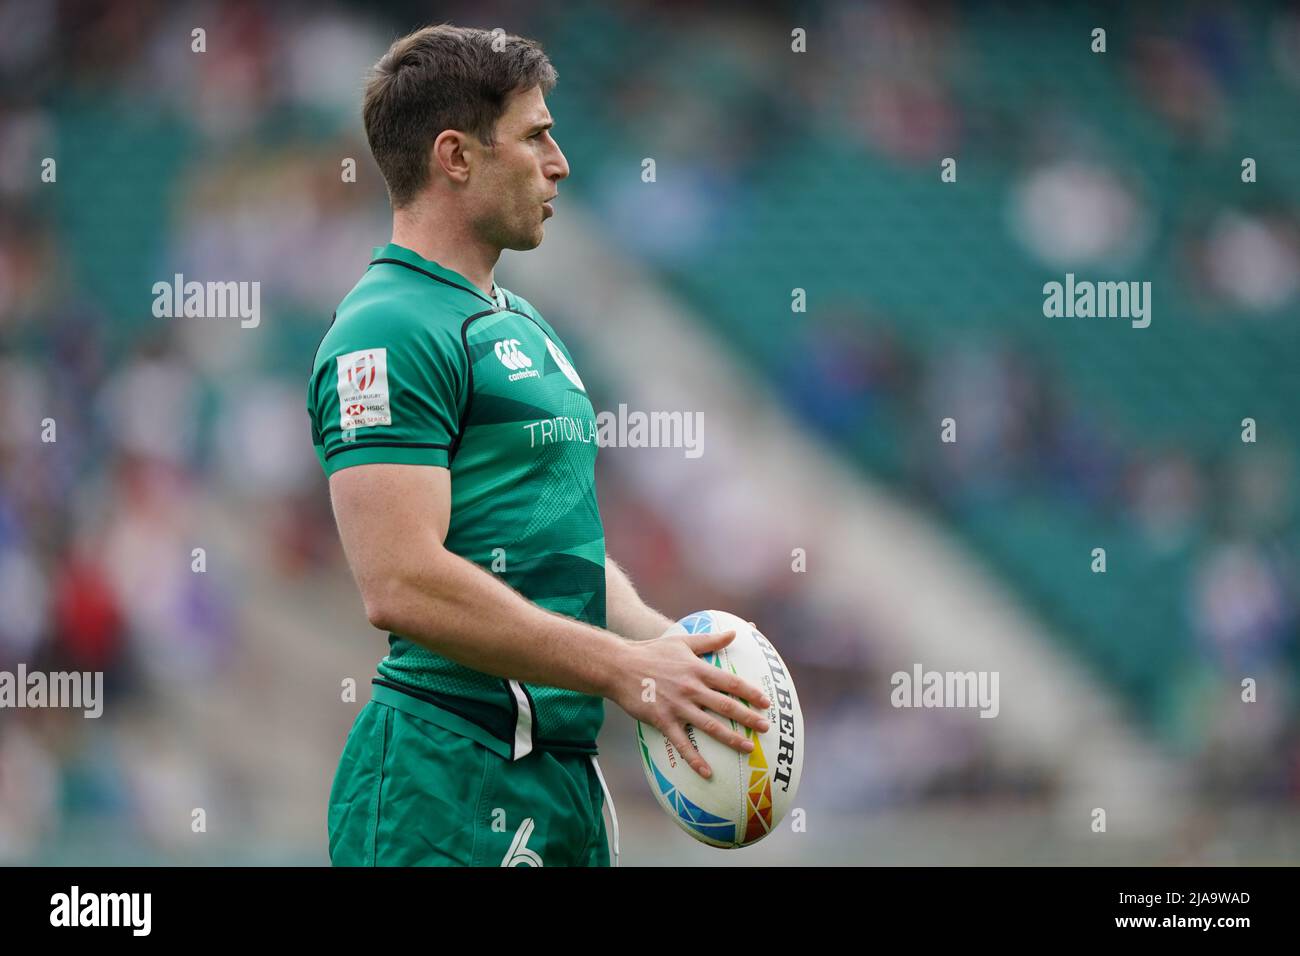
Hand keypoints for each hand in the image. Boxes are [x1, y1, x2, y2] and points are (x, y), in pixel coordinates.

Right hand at [610, 629, 770, 778]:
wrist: (619, 666)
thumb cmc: (651, 652)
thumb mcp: (682, 642)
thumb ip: (710, 641)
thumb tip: (734, 632)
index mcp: (697, 669)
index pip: (730, 682)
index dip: (750, 692)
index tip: (766, 702)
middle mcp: (691, 689)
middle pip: (725, 705)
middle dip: (748, 717)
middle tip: (766, 727)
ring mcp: (677, 706)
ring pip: (710, 725)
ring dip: (731, 738)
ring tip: (748, 748)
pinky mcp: (662, 721)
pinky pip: (682, 743)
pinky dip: (695, 759)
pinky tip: (708, 772)